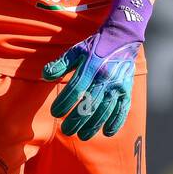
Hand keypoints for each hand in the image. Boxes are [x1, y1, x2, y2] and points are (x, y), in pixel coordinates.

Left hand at [43, 0, 151, 140]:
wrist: (122, 37)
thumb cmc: (95, 45)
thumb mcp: (76, 50)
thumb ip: (61, 63)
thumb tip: (45, 74)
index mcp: (91, 66)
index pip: (76, 88)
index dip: (65, 102)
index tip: (55, 113)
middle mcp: (105, 77)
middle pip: (90, 103)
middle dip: (77, 120)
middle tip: (67, 130)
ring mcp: (118, 85)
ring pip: (105, 110)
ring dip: (94, 125)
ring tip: (82, 136)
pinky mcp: (127, 89)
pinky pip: (122, 109)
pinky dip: (116, 122)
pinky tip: (107, 133)